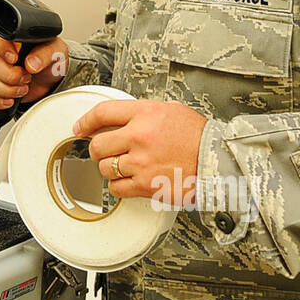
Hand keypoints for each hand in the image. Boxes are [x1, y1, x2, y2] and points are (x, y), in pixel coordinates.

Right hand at [0, 32, 68, 109]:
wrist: (50, 79)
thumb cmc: (50, 61)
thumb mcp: (56, 52)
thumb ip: (45, 54)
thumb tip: (31, 63)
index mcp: (11, 36)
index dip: (3, 50)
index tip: (15, 59)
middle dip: (10, 76)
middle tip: (26, 78)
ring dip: (6, 90)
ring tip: (22, 89)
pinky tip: (9, 100)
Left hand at [72, 99, 206, 202]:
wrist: (218, 161)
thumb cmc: (199, 137)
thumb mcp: (170, 111)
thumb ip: (143, 114)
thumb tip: (121, 119)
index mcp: (145, 114)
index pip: (102, 112)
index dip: (86, 121)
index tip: (80, 128)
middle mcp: (139, 137)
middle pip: (98, 145)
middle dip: (98, 150)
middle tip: (104, 152)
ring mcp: (141, 162)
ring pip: (104, 168)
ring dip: (110, 169)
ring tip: (123, 166)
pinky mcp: (146, 185)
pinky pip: (116, 188)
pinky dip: (118, 186)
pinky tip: (129, 181)